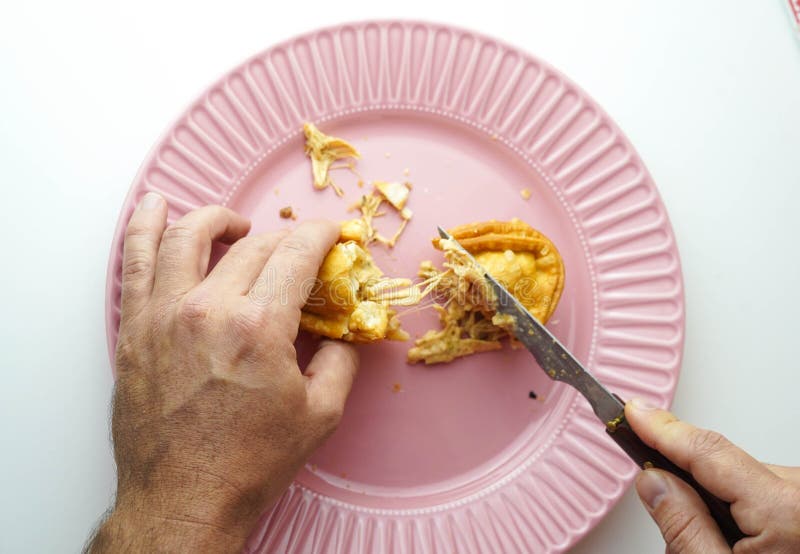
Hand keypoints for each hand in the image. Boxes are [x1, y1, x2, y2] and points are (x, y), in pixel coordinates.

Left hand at [88, 193, 357, 552]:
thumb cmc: (249, 463)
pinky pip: (135, 262)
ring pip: (187, 237)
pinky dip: (144, 227)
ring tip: (232, 222)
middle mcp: (209, 309)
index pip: (296, 254)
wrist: (185, 498)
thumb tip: (344, 330)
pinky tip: (154, 207)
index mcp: (260, 327)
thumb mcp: (320, 414)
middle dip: (283, 237)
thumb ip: (339, 359)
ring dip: (216, 218)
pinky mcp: (135, 329)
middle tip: (297, 248)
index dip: (320, 235)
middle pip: (252, 247)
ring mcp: (164, 315)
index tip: (330, 233)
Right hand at [626, 399, 799, 552]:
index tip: (634, 412)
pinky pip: (762, 490)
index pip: (706, 451)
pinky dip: (740, 507)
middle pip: (722, 464)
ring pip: (742, 478)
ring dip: (717, 499)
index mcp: (783, 509)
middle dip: (686, 478)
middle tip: (658, 499)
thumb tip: (654, 482)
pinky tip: (737, 541)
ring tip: (716, 544)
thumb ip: (683, 526)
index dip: (662, 429)